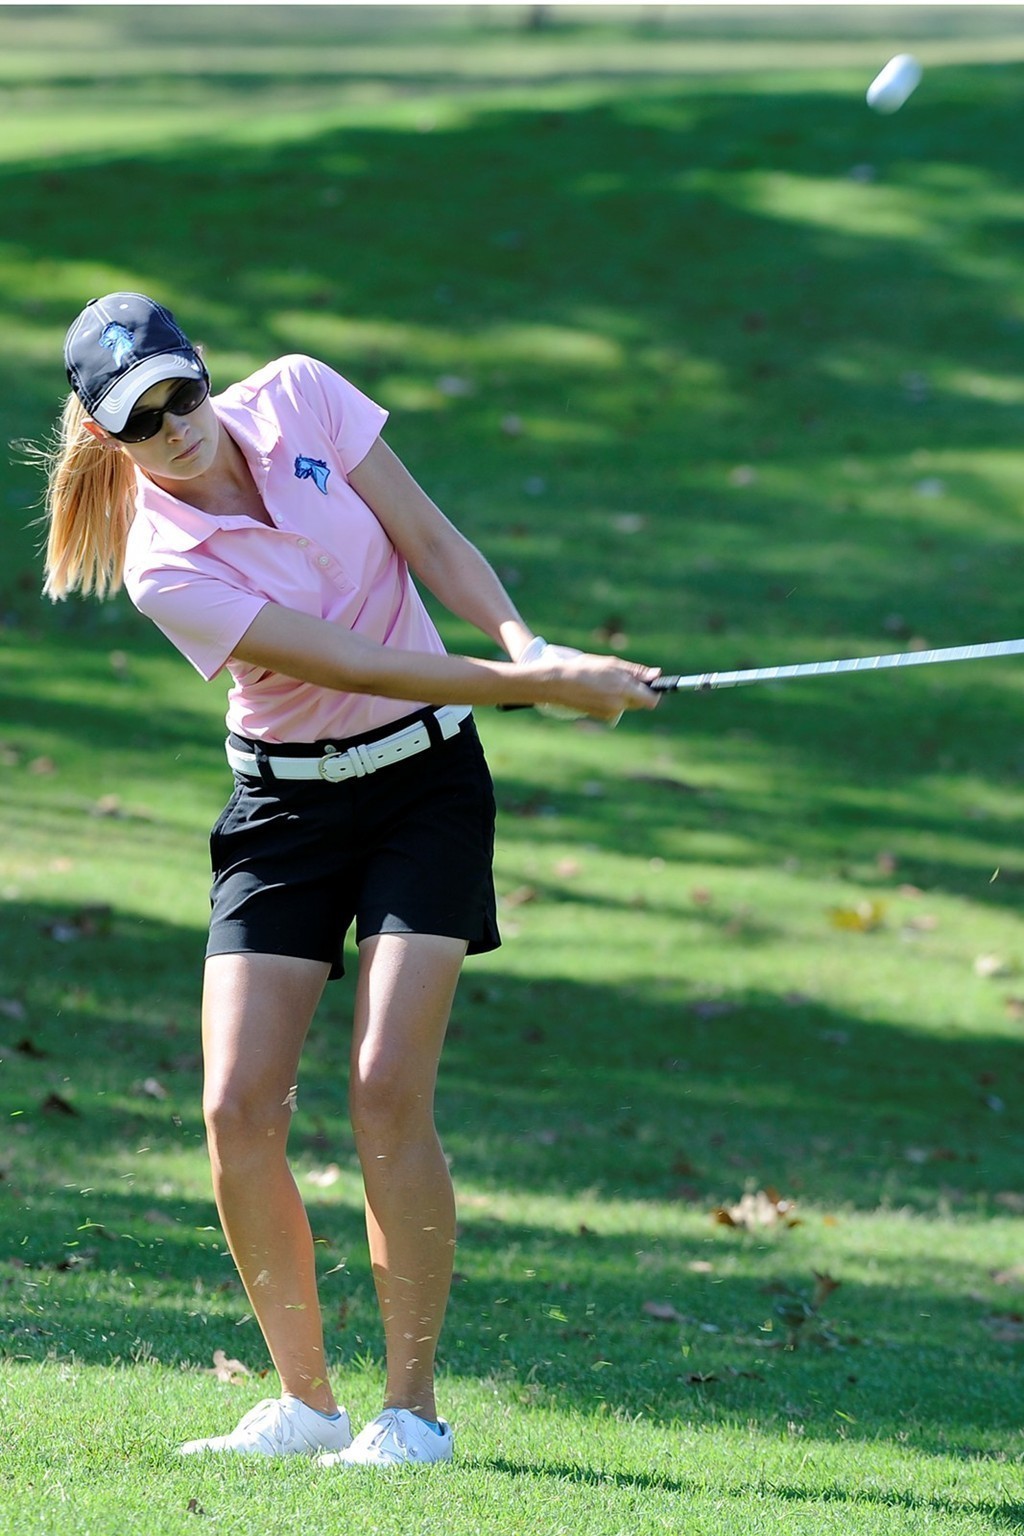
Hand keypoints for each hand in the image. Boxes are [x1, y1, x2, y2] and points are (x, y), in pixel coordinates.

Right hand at [518, 637, 660, 724]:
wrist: (557, 683)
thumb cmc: (584, 669)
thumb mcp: (612, 664)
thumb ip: (636, 671)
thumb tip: (657, 675)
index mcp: (623, 688)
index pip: (652, 700)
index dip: (654, 692)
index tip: (651, 685)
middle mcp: (619, 704)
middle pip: (640, 703)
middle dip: (636, 692)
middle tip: (621, 679)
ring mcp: (609, 713)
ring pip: (626, 705)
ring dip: (622, 696)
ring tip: (604, 683)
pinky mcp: (601, 717)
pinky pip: (614, 709)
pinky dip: (611, 701)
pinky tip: (597, 691)